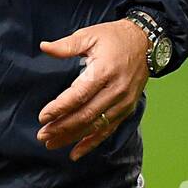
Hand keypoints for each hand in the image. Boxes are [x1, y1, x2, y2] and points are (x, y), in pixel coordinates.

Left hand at [36, 19, 148, 161]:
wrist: (145, 42)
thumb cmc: (114, 38)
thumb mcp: (89, 35)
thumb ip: (66, 45)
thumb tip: (44, 47)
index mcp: (104, 71)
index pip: (79, 95)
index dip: (60, 108)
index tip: (43, 116)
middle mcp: (115, 90)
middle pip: (86, 114)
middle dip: (62, 127)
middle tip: (42, 135)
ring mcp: (123, 102)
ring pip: (95, 126)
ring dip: (73, 137)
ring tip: (52, 143)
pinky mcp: (127, 109)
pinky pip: (108, 130)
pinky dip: (92, 143)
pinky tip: (75, 152)